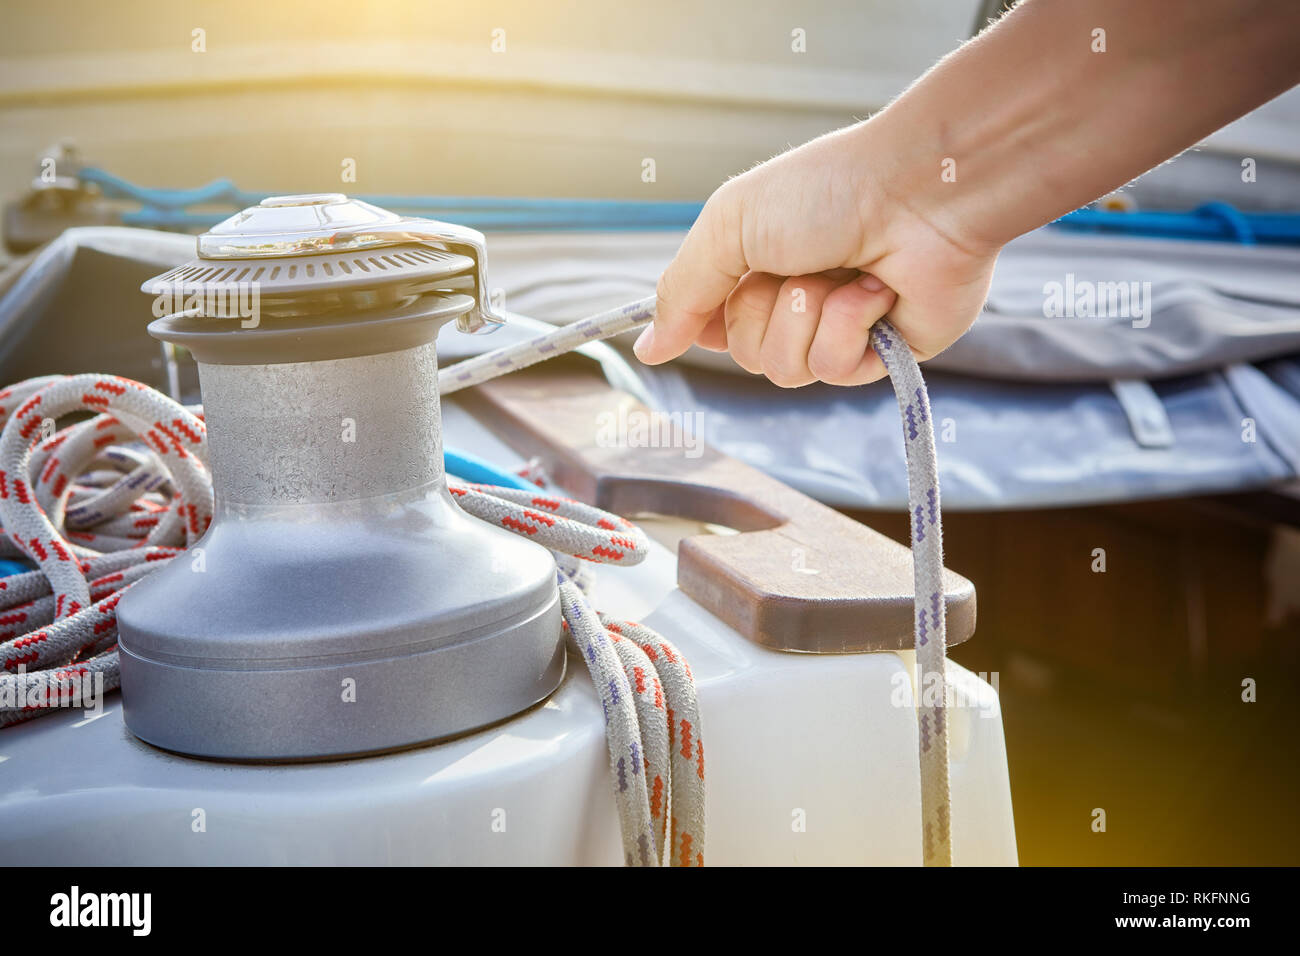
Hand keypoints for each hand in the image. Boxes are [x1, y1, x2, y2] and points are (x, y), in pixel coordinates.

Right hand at [634, 124, 998, 386]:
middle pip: (745, 354)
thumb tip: (646, 349)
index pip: (711, 326)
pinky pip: (835, 372)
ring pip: (786, 370)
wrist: (920, 191)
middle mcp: (797, 301)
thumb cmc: (826, 192)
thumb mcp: (728, 227)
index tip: (714, 301)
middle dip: (762, 312)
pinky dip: (848, 326)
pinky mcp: (882, 352)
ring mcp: (841, 329)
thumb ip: (682, 291)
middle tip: (794, 268)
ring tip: (841, 275)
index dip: (707, 320)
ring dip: (806, 317)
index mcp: (758, 266)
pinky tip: (876, 290)